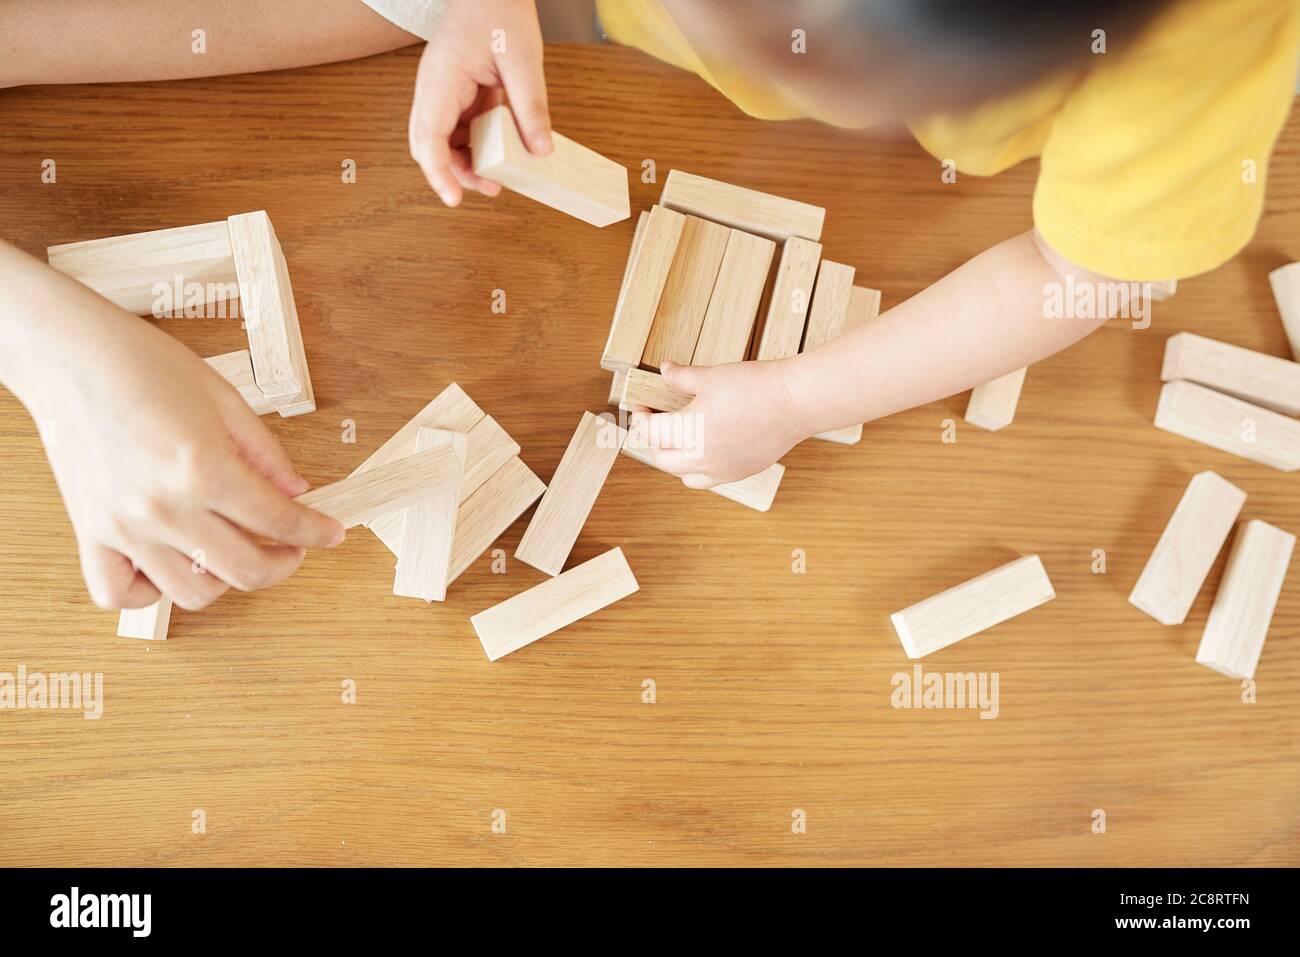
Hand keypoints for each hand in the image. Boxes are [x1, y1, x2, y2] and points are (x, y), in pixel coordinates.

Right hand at [31, 305, 343, 611]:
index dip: (317, 531)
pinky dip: (150, 592)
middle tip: (291, 545)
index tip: (331, 532)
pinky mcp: (91, 532)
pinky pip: (120, 593)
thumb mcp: (224, 399)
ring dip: (225, 579)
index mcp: (205, 468)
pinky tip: (169, 564)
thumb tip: (297, 492)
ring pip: (192, 592)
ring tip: (234, 550)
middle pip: (246, 571)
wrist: (68, 355)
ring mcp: (125, 527)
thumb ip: (265, 453)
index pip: (280, 522)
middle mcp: (166, 507)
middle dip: (284, 563)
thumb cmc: (142, 364)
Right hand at [408, 0, 550, 205]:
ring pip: (443, 140)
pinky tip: (500, 151)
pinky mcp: (458, 93)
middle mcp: (434, 88)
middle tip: (491, 188)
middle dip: (454, 173)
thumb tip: (541, 151)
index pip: (428, 137)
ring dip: (466, 161)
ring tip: (499, 176)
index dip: (438, 173)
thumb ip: (531, 107)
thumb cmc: (499, 9)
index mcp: (441, 79)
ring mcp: (444, 91)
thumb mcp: (524, 60)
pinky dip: (477, 145)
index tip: (454, 198)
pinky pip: (460, 128)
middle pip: (429, 145)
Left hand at [633, 359, 811, 487]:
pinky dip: (698, 468)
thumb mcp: (711, 377)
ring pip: (683, 475)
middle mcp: (702, 458)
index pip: (649, 433)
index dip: (639, 418)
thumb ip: (682, 378)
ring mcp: (723, 470)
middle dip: (653, 439)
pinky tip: (705, 446)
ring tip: (679, 436)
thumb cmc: (756, 387)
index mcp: (689, 433)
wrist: (796, 402)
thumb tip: (664, 371)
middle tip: (656, 420)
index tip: (640, 406)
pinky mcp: (741, 472)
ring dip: (674, 458)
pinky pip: (708, 479)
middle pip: (661, 458)